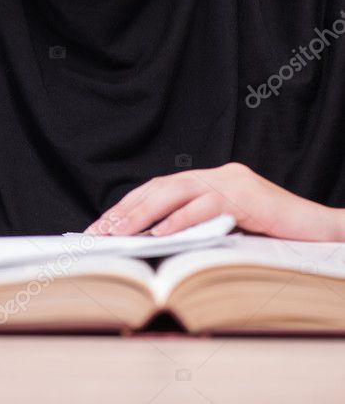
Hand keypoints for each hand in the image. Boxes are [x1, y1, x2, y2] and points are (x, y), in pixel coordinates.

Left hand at [82, 163, 344, 241]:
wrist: (323, 231)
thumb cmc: (277, 237)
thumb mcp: (231, 230)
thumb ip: (200, 229)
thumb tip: (155, 246)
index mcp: (211, 181)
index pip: (160, 189)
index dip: (128, 206)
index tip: (102, 227)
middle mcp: (218, 175)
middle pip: (161, 187)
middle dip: (126, 210)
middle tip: (100, 231)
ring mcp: (232, 181)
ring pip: (176, 191)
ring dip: (143, 213)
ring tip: (119, 233)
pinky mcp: (246, 195)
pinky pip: (206, 205)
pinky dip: (180, 219)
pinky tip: (160, 233)